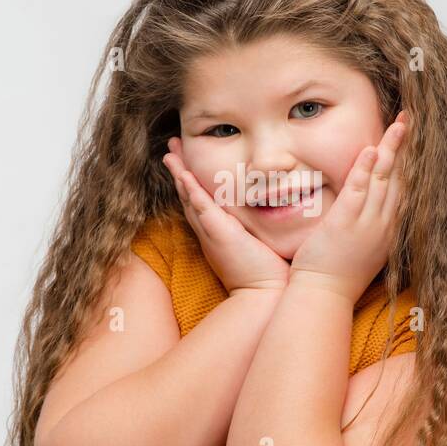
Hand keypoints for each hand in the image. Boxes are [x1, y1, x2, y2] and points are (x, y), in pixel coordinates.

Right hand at [161, 138, 291, 292]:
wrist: (265, 295)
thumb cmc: (267, 275)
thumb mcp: (258, 247)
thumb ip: (259, 232)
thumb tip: (276, 215)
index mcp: (217, 235)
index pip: (200, 203)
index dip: (190, 183)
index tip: (186, 164)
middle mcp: (209, 232)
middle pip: (188, 196)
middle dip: (179, 172)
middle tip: (171, 150)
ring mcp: (211, 232)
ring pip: (189, 198)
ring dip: (179, 174)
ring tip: (170, 153)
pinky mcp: (218, 233)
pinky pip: (201, 206)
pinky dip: (191, 189)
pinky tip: (184, 173)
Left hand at [287, 110, 408, 303]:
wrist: (324, 296)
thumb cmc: (340, 273)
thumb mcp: (366, 246)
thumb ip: (371, 222)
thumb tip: (374, 202)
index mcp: (390, 229)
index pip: (406, 188)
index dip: (413, 161)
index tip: (418, 138)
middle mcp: (385, 224)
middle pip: (402, 178)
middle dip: (409, 147)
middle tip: (415, 119)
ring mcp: (367, 224)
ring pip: (384, 179)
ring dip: (392, 149)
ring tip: (401, 123)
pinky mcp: (346, 224)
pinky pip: (358, 191)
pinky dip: (365, 169)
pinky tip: (371, 149)